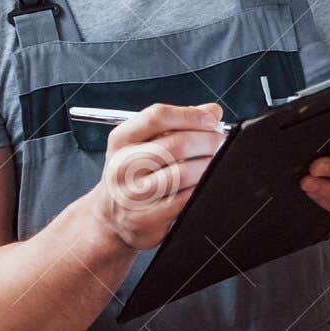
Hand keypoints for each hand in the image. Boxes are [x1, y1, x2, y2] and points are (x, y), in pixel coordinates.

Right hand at [91, 103, 224, 251]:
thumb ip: (177, 124)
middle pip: (174, 144)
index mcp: (121, 139)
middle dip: (206, 141)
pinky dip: (199, 189)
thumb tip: (212, 111)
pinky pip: (183, 200)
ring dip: (207, 166)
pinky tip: (203, 184)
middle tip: (219, 142)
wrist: (109, 218)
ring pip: (181, 173)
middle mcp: (121, 166)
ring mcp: (131, 195)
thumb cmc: (132, 175)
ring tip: (215, 162)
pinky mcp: (144, 219)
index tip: (212, 119)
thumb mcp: (144, 143)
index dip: (190, 115)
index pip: (157, 117)